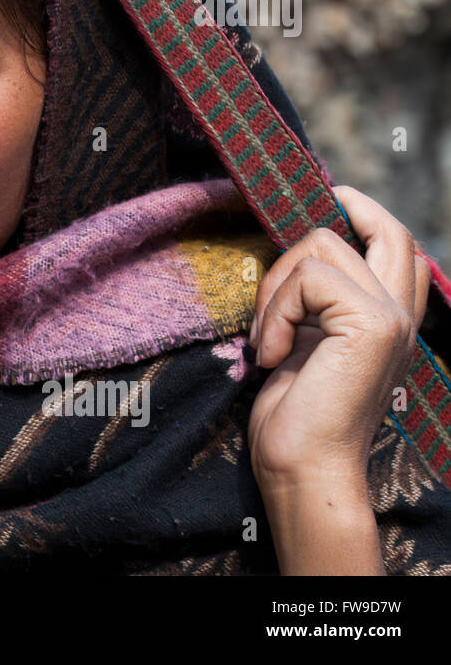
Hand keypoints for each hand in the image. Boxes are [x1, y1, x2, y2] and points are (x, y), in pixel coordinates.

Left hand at [248, 185, 430, 493]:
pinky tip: (272, 354)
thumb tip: (294, 248)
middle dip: (323, 222)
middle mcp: (402, 312)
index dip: (360, 213)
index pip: (395, 241)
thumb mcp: (307, 340)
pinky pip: (307, 278)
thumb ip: (318, 300)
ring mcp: (391, 316)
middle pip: (382, 227)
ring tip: (269, 336)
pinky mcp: (371, 323)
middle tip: (283, 244)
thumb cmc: (295, 411)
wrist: (302, 465)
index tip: (323, 207)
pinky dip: (275, 311)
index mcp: (391, 316)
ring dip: (276, 286)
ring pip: (323, 244)